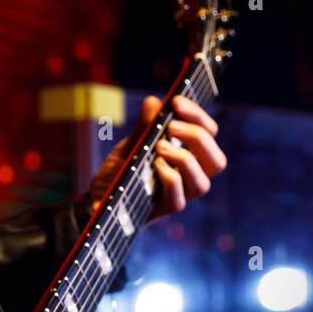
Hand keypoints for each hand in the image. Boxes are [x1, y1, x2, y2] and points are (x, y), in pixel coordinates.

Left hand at [90, 95, 226, 220]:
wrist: (95, 200)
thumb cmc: (118, 172)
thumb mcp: (129, 145)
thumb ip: (143, 127)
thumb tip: (154, 102)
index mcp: (188, 155)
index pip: (209, 134)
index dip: (198, 116)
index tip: (175, 101)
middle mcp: (189, 177)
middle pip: (217, 161)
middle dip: (198, 137)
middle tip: (171, 125)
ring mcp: (179, 196)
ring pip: (202, 183)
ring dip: (184, 159)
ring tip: (159, 147)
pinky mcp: (163, 211)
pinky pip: (178, 200)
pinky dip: (169, 178)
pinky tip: (154, 165)